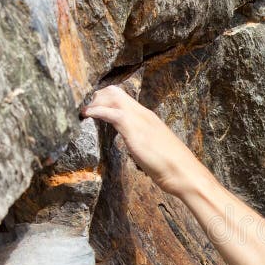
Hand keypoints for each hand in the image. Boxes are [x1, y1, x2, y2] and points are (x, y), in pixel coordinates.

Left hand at [81, 86, 202, 196]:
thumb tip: (136, 147)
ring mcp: (139, 119)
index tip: (91, 108)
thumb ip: (143, 143)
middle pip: (114, 92)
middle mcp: (143, 114)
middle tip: (82, 110)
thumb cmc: (171, 166)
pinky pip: (110, 112)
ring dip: (93, 102)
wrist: (184, 173)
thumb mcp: (155, 150)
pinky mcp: (134, 129)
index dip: (103, 100)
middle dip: (95, 97)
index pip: (123, 98)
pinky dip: (95, 111)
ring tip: (80, 112)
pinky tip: (85, 115)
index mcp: (148, 118)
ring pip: (111, 97)